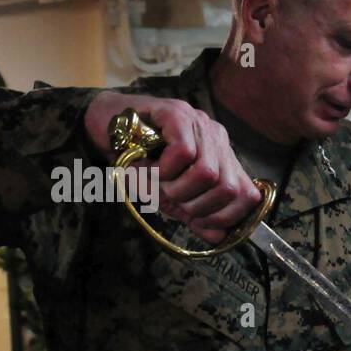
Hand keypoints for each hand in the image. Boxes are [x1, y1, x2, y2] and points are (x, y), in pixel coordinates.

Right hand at [83, 91, 261, 242]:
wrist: (102, 126)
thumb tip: (219, 237)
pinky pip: (184, 152)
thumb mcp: (171, 195)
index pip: (247, 195)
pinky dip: (165, 170)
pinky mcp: (176, 113)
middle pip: (229, 188)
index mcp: (223, 157)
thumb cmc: (140, 160)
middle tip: (170, 199)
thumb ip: (196, 215)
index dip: (223, 217)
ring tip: (156, 183)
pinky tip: (150, 169)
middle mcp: (216, 138)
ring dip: (177, 189)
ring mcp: (199, 123)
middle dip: (196, 206)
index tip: (197, 219)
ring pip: (208, 172)